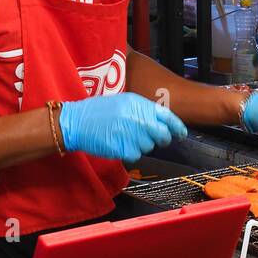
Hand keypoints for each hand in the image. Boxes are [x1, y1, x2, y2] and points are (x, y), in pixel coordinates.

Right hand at [59, 93, 187, 163]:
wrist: (76, 122)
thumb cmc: (99, 112)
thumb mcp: (123, 102)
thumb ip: (143, 110)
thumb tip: (163, 123)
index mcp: (138, 104)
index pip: (166, 116)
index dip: (177, 127)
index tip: (181, 134)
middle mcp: (138, 118)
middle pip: (162, 134)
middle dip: (162, 139)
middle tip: (154, 139)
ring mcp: (131, 134)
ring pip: (149, 146)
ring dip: (141, 145)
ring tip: (125, 137)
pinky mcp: (123, 148)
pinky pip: (136, 155)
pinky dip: (130, 152)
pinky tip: (119, 144)